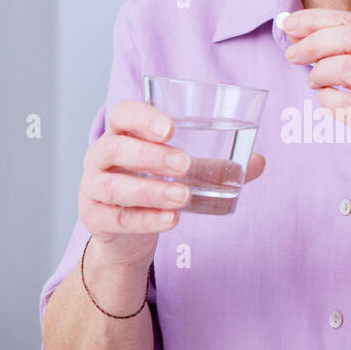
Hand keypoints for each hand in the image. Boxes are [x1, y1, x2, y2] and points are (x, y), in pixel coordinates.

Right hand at [79, 101, 265, 265]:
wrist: (126, 235)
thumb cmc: (154, 187)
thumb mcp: (183, 173)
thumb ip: (215, 166)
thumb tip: (259, 161)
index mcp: (122, 134)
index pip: (123, 114)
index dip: (143, 117)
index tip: (170, 129)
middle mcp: (100, 157)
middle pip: (115, 149)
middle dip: (150, 156)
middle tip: (185, 164)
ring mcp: (92, 188)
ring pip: (114, 186)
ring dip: (150, 191)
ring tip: (184, 197)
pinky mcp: (95, 218)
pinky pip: (117, 218)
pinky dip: (146, 219)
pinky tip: (171, 220)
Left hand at [282, 9, 350, 202]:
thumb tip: (296, 25)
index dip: (318, 19)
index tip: (290, 24)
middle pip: (350, 38)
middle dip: (311, 42)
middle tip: (292, 54)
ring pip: (345, 67)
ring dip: (318, 74)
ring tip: (315, 83)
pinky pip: (343, 104)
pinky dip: (326, 101)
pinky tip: (329, 103)